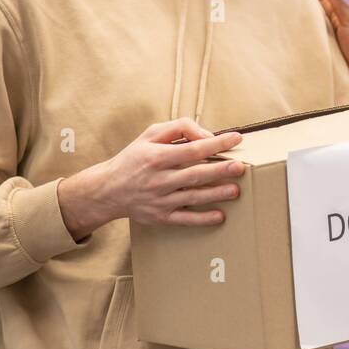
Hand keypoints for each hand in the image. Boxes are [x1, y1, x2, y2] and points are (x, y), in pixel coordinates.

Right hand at [58, 118, 245, 239]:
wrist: (108, 190)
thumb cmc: (134, 158)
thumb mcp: (150, 135)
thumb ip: (179, 129)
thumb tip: (207, 135)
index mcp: (156, 157)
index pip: (192, 149)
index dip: (216, 143)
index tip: (236, 139)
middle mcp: (158, 179)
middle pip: (195, 174)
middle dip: (220, 170)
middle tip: (240, 167)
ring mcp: (160, 200)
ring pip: (193, 197)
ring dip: (216, 194)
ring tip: (236, 190)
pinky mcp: (161, 217)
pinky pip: (185, 219)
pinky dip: (203, 219)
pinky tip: (220, 216)